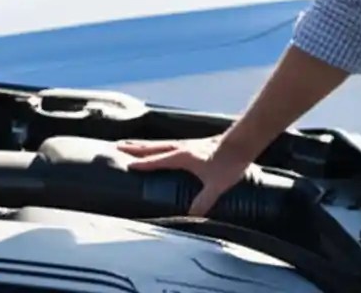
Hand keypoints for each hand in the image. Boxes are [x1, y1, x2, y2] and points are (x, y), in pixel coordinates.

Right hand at [116, 136, 254, 216]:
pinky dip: (158, 146)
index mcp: (182, 156)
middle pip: (153, 147)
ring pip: (160, 144)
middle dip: (134, 148)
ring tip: (130, 144)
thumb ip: (203, 201)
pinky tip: (159, 149)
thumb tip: (191, 217)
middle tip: (117, 146)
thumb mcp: (216, 185)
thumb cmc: (229, 162)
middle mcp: (181, 147)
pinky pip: (169, 144)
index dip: (142, 163)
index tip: (126, 165)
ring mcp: (187, 144)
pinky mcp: (193, 144)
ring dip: (144, 145)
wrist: (243, 143)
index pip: (156, 160)